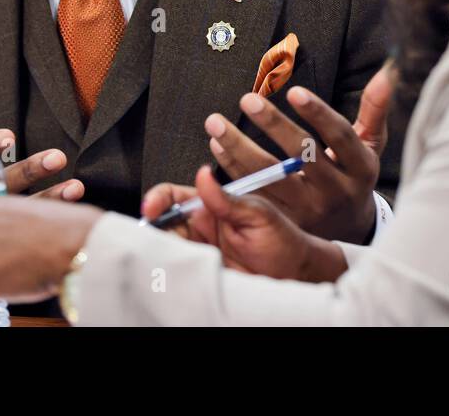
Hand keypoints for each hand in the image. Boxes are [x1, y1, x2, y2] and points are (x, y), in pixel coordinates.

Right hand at [0, 79, 84, 235]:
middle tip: (56, 158)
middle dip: (30, 171)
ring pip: (23, 205)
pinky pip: (32, 215)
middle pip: (5, 182)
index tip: (8, 139)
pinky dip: (54, 206)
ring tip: (76, 187)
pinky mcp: (8, 221)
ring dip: (51, 196)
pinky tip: (77, 195)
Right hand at [141, 167, 347, 282]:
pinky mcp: (201, 274)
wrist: (296, 275)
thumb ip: (227, 198)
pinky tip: (174, 272)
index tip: (151, 208)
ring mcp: (199, 251)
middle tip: (153, 237)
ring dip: (160, 250)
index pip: (173, 196)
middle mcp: (200, 227)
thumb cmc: (283, 241)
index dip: (158, 200)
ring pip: (166, 247)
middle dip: (153, 229)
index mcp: (211, 206)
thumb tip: (204, 174)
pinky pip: (178, 271)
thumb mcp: (257, 215)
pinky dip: (170, 272)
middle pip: (162, 223)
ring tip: (164, 255)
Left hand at [202, 63, 392, 242]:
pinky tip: (217, 147)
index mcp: (361, 168)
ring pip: (270, 177)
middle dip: (273, 125)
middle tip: (247, 99)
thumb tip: (386, 72)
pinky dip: (232, 170)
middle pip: (301, 155)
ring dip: (239, 148)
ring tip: (215, 123)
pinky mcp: (283, 223)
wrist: (347, 231)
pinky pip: (253, 194)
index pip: (340, 137)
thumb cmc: (354, 176)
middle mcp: (335, 191)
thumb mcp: (370, 146)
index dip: (319, 114)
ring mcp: (308, 211)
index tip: (294, 91)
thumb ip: (374, 110)